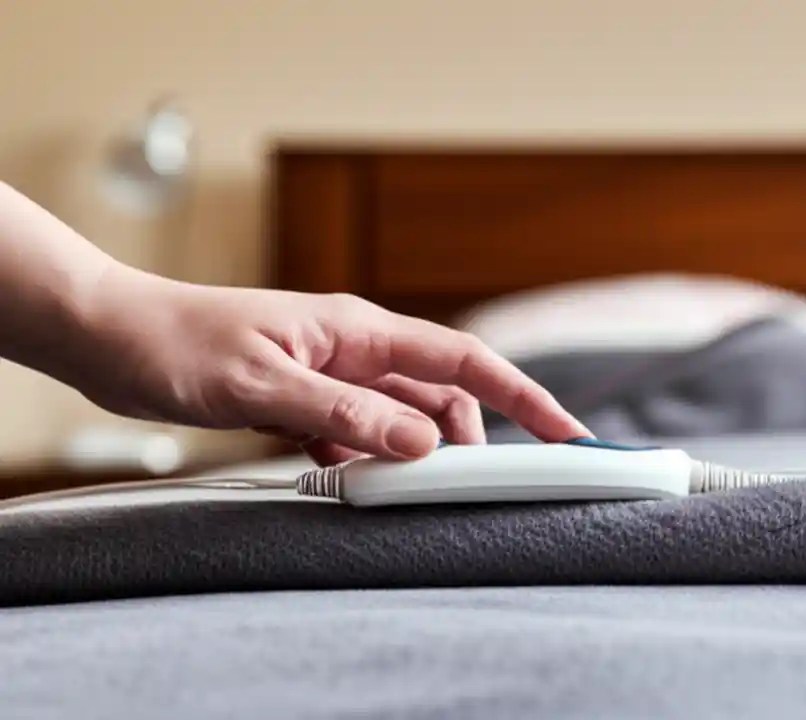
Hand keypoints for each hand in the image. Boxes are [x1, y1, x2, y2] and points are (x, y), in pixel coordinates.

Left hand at [60, 265, 591, 465]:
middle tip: (474, 485)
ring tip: (406, 488)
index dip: (523, 395)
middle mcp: (356, 348)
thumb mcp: (264, 387)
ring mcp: (332, 373)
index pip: (464, 360)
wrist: (112, 336)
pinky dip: (366, 459)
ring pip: (402, 417)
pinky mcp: (306, 396)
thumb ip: (346, 415)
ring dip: (413, 454)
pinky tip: (348, 478)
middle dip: (467, 438)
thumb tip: (422, 442)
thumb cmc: (177, 345)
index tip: (565, 432)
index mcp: (359, 331)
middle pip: (442, 394)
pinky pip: (359, 431)